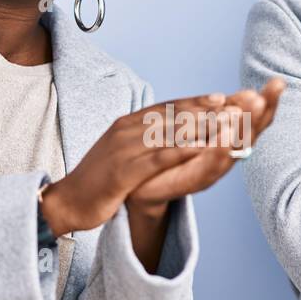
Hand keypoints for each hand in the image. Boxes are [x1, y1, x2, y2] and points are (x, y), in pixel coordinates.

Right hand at [39, 93, 227, 236]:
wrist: (67, 202)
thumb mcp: (121, 152)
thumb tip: (166, 134)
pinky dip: (182, 151)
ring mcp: (123, 150)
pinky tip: (202, 148)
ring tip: (227, 123)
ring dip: (200, 127)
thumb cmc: (98, 180)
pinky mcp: (123, 172)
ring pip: (169, 133)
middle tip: (233, 105)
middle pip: (172, 116)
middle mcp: (126, 131)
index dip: (195, 102)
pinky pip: (157, 159)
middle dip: (205, 110)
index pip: (167, 108)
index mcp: (127, 125)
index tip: (221, 98)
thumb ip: (142, 140)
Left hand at [125, 78, 285, 209]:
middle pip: (247, 137)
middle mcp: (224, 159)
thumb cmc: (176, 151)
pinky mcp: (187, 183)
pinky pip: (205, 169)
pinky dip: (213, 155)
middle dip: (255, 117)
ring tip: (241, 115)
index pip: (255, 121)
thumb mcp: (201, 125)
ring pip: (228, 152)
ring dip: (235, 134)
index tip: (279, 83)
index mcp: (229, 142)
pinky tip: (220, 141)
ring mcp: (208, 172)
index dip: (268, 104)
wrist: (144, 181)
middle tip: (262, 98)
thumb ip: (224, 112)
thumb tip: (250, 93)